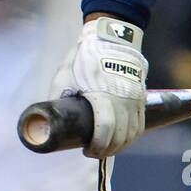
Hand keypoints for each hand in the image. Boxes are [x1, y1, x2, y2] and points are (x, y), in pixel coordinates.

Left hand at [50, 16, 147, 158]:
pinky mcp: (141, 96)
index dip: (98, 145)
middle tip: (94, 153)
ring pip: (133, 132)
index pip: (106, 128)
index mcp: (102, 93)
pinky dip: (132, 136)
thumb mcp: (65, 74)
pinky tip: (121, 140)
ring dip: (121, 145)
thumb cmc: (85, 56)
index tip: (87, 151)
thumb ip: (59, 96)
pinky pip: (140, 123)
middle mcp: (123, 98)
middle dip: (108, 149)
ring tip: (106, 148)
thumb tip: (49, 120)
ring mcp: (135, 97)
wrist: (111, 37)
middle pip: (122, 135)